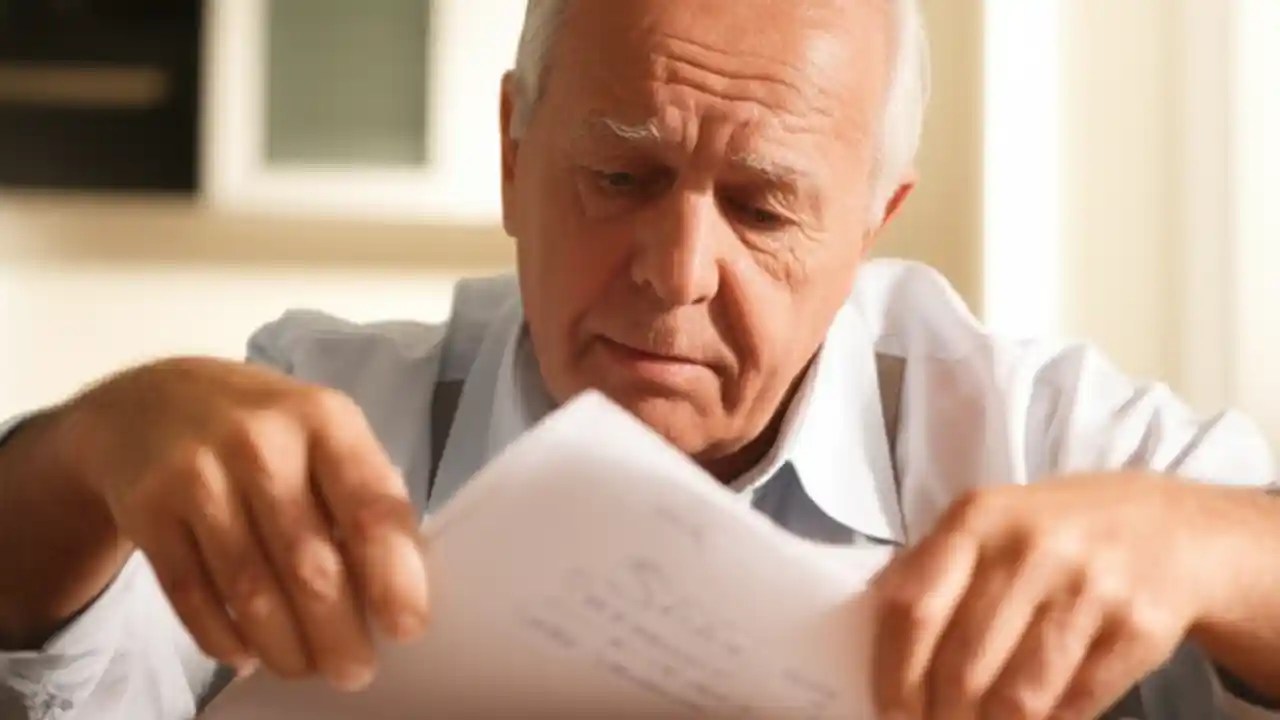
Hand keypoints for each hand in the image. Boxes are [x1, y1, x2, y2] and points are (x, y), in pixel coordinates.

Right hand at [63, 358, 428, 689]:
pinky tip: (247, 654)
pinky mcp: (147, 507)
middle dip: (337, 631)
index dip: (393, 576)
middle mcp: (262, 441)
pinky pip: (191, 593)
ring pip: (249, 586)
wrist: (151, 399)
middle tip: (354, 670)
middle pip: (309, 561)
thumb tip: (402, 584)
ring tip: (305, 667)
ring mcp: (198, 473)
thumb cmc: (266, 429)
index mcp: (325, 419)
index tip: (406, 628)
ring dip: (283, 644)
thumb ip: (361, 495)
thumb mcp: (323, 434)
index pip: (370, 506)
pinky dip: (223, 636)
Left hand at [867, 474, 1216, 719]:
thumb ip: (928, 569)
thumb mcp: (985, 525)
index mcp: (976, 519)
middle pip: (963, 664)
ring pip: (1018, 696)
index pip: (914, 607)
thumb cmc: (1049, 534)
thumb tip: (868, 630)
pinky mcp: (1136, 629)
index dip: (893, 673)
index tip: (888, 712)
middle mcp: (1029, 549)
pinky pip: (1075, 703)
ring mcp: (1088, 588)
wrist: (1167, 528)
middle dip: (941, 715)